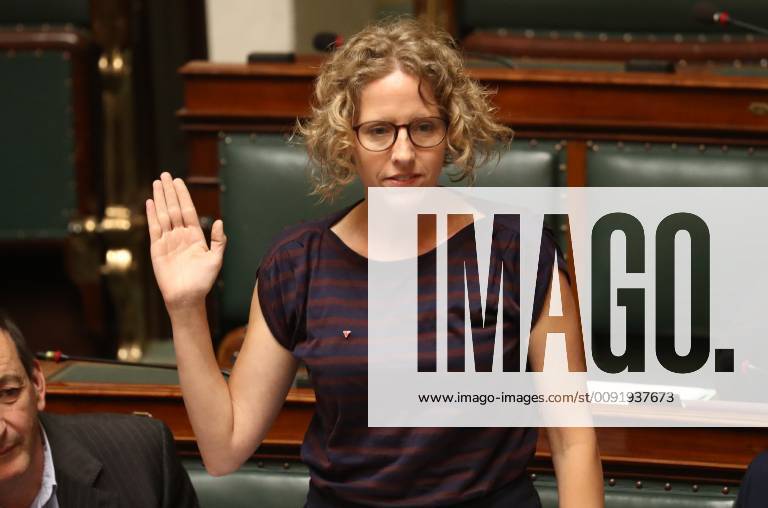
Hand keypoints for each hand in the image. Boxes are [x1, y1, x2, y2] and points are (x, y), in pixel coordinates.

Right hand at [146, 172, 225, 309]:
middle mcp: (180, 235)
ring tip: (157, 182)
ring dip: (160, 198)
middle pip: (174, 208)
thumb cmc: (203, 281)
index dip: (183, 196)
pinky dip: (152, 215)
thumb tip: (219, 221)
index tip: (179, 181)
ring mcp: (168, 241)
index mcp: (195, 236)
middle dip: (170, 191)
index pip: (188, 210)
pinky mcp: (157, 248)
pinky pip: (154, 228)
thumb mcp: (215, 259)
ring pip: (163, 215)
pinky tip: (150, 202)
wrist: (187, 297)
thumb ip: (218, 240)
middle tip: (165, 175)